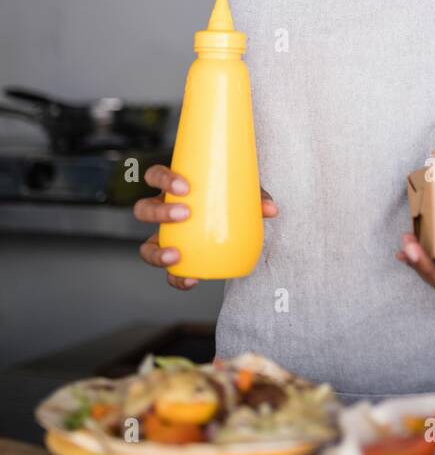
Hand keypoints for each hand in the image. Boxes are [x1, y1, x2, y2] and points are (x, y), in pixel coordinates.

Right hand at [135, 165, 277, 289]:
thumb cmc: (231, 195)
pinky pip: (169, 271)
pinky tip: (191, 279)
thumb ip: (256, 198)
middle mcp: (164, 210)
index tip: (184, 186)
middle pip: (143, 209)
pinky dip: (176, 277)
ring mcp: (167, 235)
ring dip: (156, 252)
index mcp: (174, 188)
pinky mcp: (176, 257)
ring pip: (146, 245)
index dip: (163, 179)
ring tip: (176, 255)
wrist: (233, 209)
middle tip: (185, 213)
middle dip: (159, 212)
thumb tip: (271, 210)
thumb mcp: (242, 191)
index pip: (154, 176)